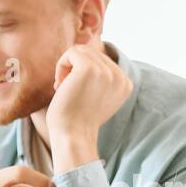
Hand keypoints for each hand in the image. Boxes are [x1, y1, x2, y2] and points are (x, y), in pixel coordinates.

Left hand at [45, 44, 131, 172]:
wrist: (72, 136)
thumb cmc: (78, 120)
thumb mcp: (97, 97)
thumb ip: (100, 78)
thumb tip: (86, 53)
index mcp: (125, 83)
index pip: (102, 60)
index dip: (84, 73)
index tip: (77, 93)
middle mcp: (119, 76)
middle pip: (91, 52)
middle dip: (75, 68)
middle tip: (66, 90)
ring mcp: (106, 71)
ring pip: (81, 51)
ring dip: (67, 67)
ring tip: (63, 87)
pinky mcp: (89, 68)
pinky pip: (71, 53)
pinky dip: (61, 66)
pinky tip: (59, 85)